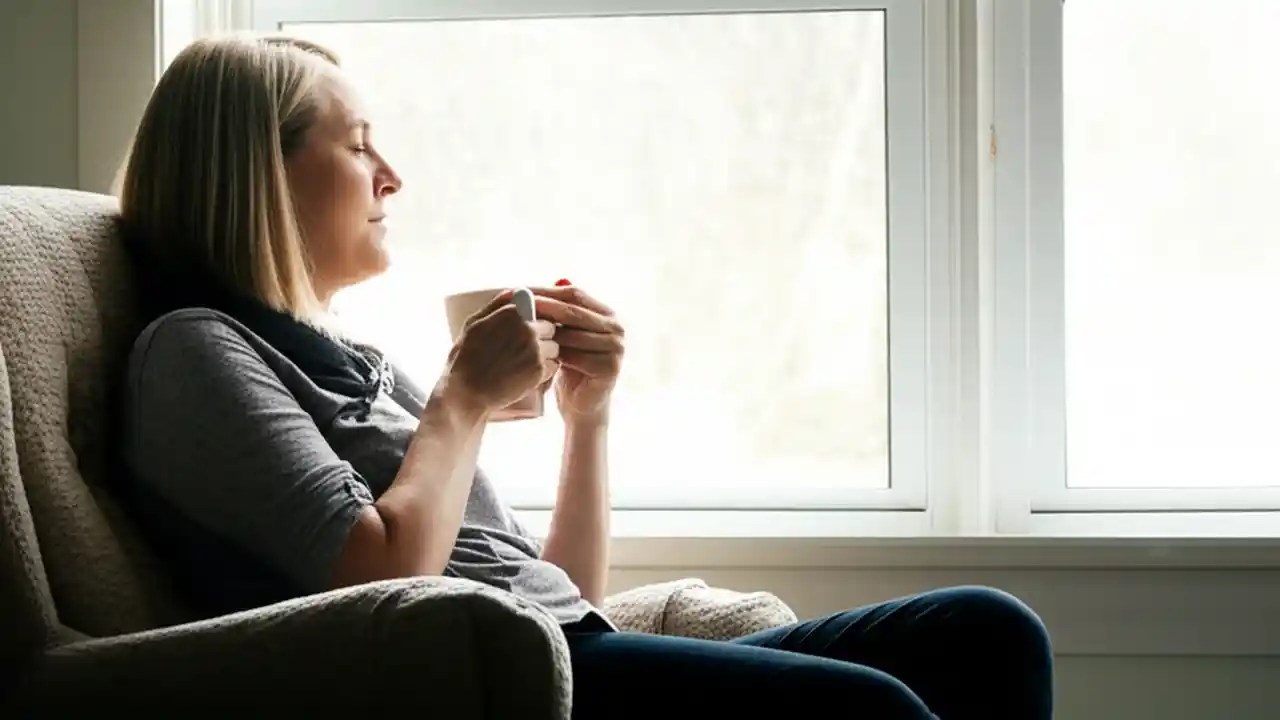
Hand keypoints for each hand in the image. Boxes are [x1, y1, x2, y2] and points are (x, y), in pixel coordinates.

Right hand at [443, 289, 558, 414]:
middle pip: (551, 327)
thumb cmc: (466, 359)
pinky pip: (554, 366)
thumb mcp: (474, 323)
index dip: (537, 320)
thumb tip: (520, 291)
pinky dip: (545, 372)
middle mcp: (526, 327)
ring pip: (555, 347)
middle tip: (525, 351)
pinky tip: (526, 376)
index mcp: (511, 311)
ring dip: (546, 355)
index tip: (530, 331)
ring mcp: (535, 348)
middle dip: (543, 337)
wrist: (465, 393)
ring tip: (524, 365)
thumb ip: (498, 305)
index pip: (540, 307)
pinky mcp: (539, 370)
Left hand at [531, 284, 624, 425]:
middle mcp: (617, 328)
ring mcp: (617, 348)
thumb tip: (560, 276)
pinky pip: (576, 356)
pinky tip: (534, 355)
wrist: (582, 405)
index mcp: (608, 314)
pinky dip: (554, 355)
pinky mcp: (610, 368)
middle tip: (517, 307)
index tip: (521, 290)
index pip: (575, 295)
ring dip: (546, 333)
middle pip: (575, 312)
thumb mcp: (568, 334)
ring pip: (573, 334)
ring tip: (520, 330)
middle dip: (543, 308)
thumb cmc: (571, 366)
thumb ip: (565, 309)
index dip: (547, 292)